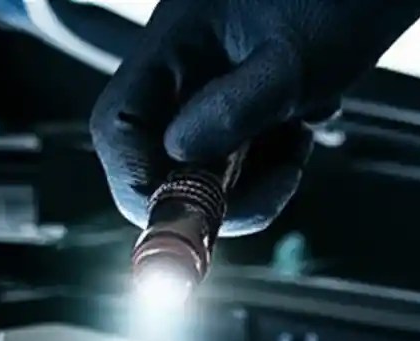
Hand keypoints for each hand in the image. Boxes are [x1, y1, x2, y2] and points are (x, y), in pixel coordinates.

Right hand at [90, 0, 419, 234]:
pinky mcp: (244, 103)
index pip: (119, 124)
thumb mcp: (296, 62)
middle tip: (260, 196)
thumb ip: (235, 109)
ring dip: (246, 183)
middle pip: (155, 156)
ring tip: (293, 150)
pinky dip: (268, 165)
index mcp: (174, 43)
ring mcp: (212, 88)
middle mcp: (184, 69)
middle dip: (204, 193)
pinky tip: (300, 134)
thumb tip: (180, 154)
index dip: (136, 181)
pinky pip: (237, 157)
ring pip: (202, 166)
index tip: (179, 217)